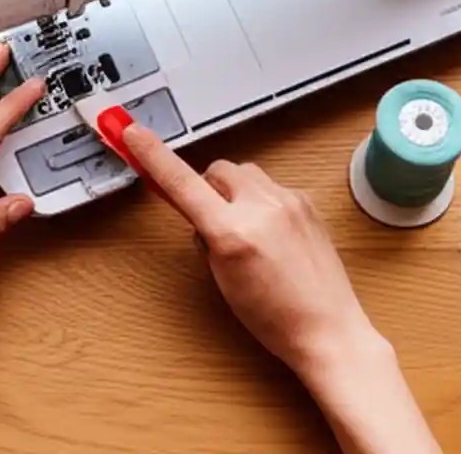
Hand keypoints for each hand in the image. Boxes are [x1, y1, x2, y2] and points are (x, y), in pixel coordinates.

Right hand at [122, 124, 438, 453]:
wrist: (328, 328)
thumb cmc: (272, 317)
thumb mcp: (222, 278)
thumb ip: (205, 236)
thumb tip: (193, 207)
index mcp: (233, 233)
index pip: (181, 183)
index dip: (152, 155)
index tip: (132, 132)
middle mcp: (262, 208)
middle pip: (217, 169)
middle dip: (206, 187)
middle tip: (208, 218)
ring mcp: (289, 201)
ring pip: (245, 174)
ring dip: (233, 191)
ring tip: (243, 229)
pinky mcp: (307, 201)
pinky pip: (270, 186)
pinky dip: (260, 201)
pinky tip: (270, 234)